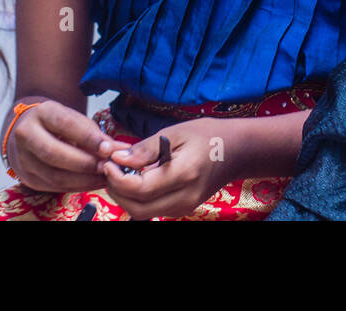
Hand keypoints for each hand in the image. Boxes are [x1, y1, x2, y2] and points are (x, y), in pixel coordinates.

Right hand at [6, 99, 118, 192]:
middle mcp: (26, 135)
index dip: (88, 138)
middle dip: (85, 163)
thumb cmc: (59, 123)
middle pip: (55, 154)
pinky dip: (77, 186)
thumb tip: (119, 150)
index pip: (65, 124)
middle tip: (107, 167)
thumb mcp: (75, 120)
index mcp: (42, 113)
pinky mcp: (28, 178)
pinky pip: (54, 186)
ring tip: (104, 177)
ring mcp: (24, 159)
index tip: (108, 149)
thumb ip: (96, 134)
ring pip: (54, 175)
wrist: (30, 130)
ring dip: (83, 180)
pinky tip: (93, 183)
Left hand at [100, 118, 236, 219]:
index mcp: (184, 174)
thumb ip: (145, 149)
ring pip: (143, 213)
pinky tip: (137, 179)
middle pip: (138, 209)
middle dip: (117, 192)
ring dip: (126, 197)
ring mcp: (185, 206)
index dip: (118, 178)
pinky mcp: (183, 208)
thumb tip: (117, 159)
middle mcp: (184, 197)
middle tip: (110, 170)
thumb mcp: (176, 132)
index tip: (108, 162)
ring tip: (121, 173)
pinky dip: (138, 198)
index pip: (141, 189)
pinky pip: (153, 209)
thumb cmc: (208, 136)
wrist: (237, 151)